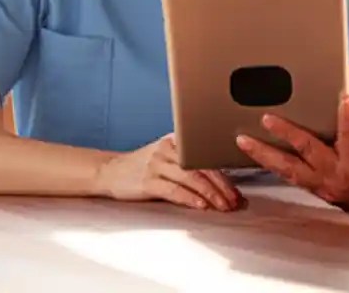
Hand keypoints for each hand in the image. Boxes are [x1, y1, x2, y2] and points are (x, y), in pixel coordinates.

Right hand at [94, 133, 243, 211]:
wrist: (110, 171)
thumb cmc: (145, 168)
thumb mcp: (169, 159)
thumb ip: (191, 166)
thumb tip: (223, 185)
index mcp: (178, 141)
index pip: (208, 158)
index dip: (226, 176)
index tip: (238, 192)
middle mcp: (168, 149)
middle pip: (203, 167)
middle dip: (222, 187)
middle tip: (234, 202)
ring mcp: (157, 164)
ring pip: (191, 178)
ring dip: (211, 194)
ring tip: (222, 206)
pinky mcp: (147, 181)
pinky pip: (173, 189)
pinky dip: (189, 198)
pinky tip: (200, 206)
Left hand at [236, 96, 348, 211]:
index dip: (348, 119)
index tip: (345, 101)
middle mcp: (331, 172)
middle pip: (308, 149)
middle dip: (288, 133)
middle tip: (266, 118)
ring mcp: (314, 182)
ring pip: (286, 166)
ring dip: (263, 153)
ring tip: (243, 140)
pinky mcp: (302, 188)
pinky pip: (282, 175)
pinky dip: (266, 164)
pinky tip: (252, 155)